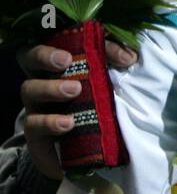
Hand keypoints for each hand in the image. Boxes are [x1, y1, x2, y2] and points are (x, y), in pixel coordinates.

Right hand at [17, 41, 137, 179]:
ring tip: (74, 90)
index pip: (47, 43)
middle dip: (44, 56)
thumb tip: (130, 56)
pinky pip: (34, 126)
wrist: (93, 154)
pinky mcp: (37, 135)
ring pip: (30, 90)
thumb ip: (115, 63)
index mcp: (56, 67)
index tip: (73, 46)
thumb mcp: (109, 83)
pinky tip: (68, 123)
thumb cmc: (99, 108)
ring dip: (51, 88)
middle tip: (65, 60)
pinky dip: (50, 122)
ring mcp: (36, 108)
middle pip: (29, 59)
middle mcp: (42, 83)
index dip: (55, 40)